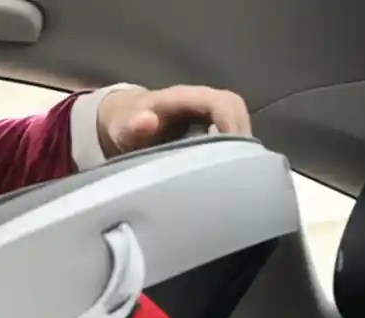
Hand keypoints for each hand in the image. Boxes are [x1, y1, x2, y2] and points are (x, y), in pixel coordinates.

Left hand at [97, 85, 250, 158]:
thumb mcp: (125, 125)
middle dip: (241, 137)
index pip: (222, 103)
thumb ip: (134, 124)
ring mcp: (208, 114)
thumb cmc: (125, 123)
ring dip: (239, 146)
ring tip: (233, 173)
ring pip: (236, 122)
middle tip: (237, 169)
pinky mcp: (209, 127)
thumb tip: (146, 121)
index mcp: (186, 97)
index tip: (232, 153)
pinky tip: (224, 173)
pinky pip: (229, 134)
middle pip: (236, 111)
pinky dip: (231, 151)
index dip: (231, 123)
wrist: (123, 119)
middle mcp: (203, 102)